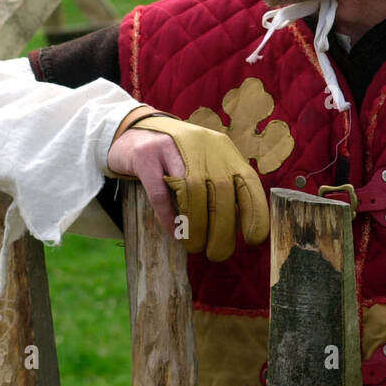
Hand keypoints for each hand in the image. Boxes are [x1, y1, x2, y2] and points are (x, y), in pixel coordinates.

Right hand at [107, 114, 268, 260]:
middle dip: (223, 227)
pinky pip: (160, 191)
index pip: (248, 180)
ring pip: (193, 190)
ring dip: (196, 224)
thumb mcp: (203, 163)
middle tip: (218, 253)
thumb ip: (220, 186)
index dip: (254, 210)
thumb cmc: (175, 157)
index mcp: (222, 149)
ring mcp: (172, 148)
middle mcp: (202, 145)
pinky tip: (173, 232)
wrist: (131, 131)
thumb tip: (236, 225)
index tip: (252, 239)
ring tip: (195, 246)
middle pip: (221, 190)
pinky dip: (168, 216)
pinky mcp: (145, 156)